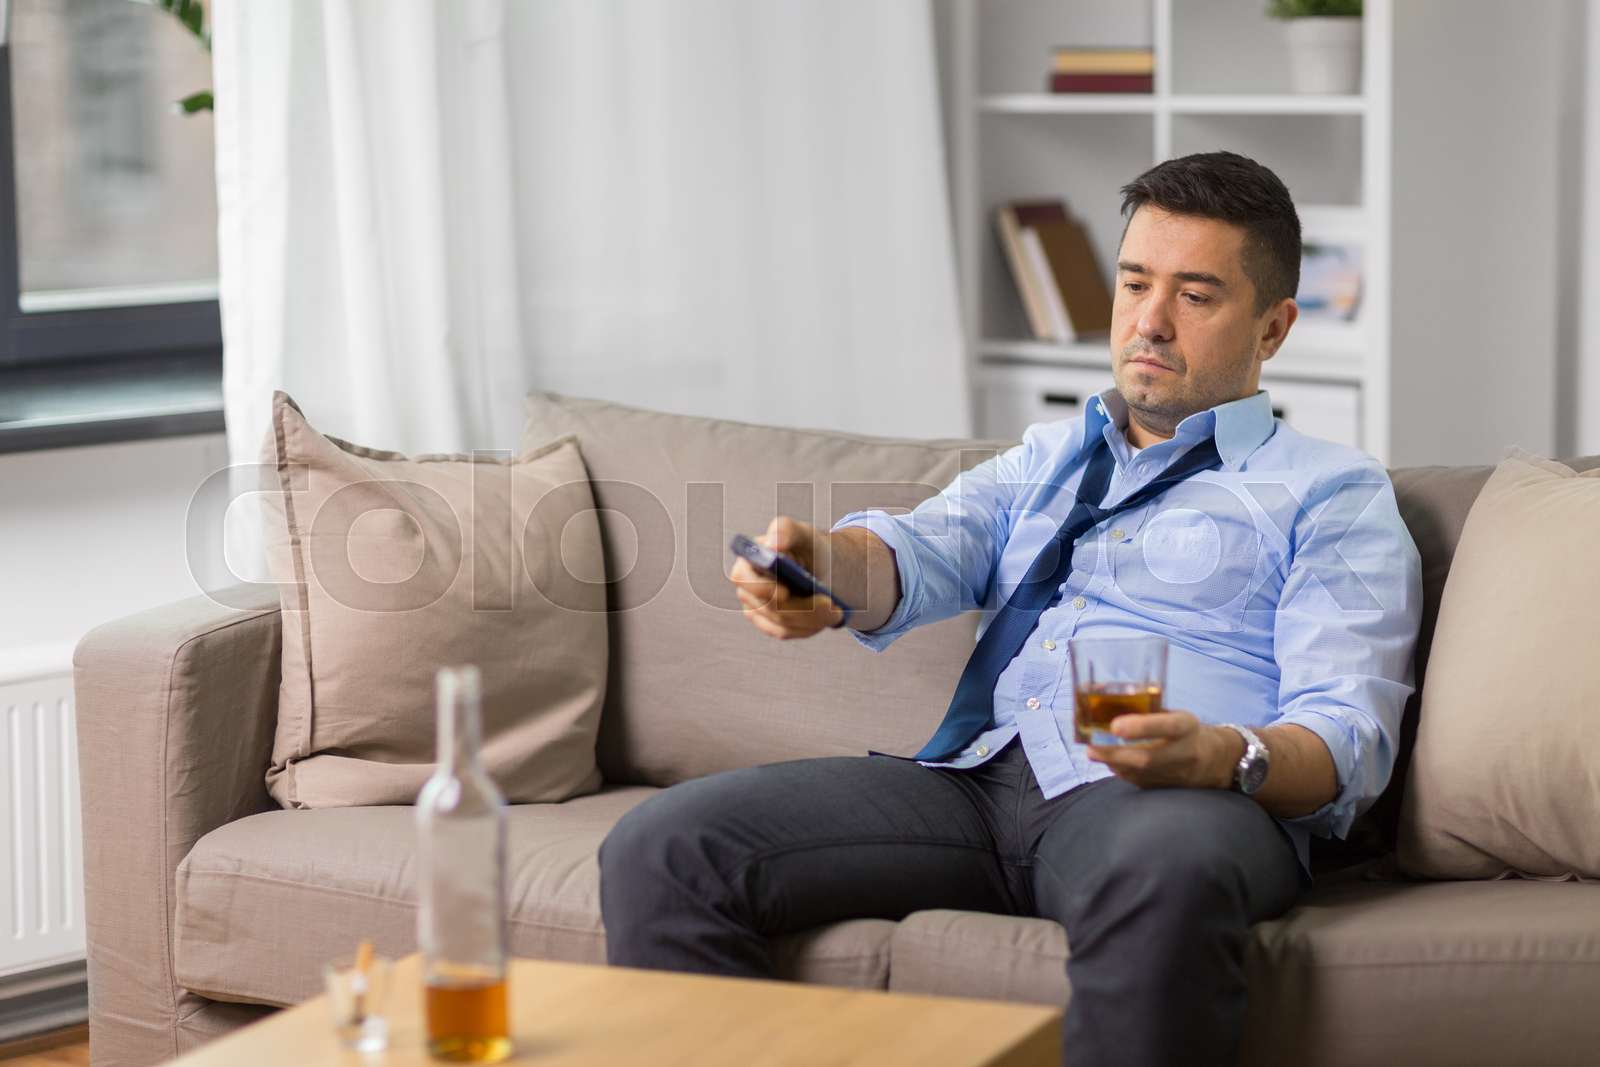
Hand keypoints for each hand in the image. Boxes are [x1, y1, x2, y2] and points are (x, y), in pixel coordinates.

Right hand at [729, 517, 844, 639]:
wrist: (825, 570)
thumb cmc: (811, 549)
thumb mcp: (805, 535)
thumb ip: (787, 530)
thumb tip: (773, 544)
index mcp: (750, 559)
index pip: (742, 577)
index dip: (761, 588)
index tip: (786, 591)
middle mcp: (747, 586)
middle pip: (768, 607)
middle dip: (802, 607)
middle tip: (830, 602)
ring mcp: (755, 607)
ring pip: (780, 623)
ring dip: (811, 618)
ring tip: (834, 608)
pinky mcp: (767, 623)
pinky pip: (785, 632)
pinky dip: (808, 626)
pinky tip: (823, 616)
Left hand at [1085, 710, 1240, 790]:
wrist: (1214, 760)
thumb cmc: (1185, 730)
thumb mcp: (1175, 714)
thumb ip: (1147, 712)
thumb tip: (1103, 700)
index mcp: (1188, 726)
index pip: (1169, 726)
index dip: (1142, 727)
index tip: (1115, 726)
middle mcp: (1186, 753)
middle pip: (1148, 758)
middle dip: (1115, 754)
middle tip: (1091, 747)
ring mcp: (1178, 775)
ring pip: (1140, 774)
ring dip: (1113, 764)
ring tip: (1094, 752)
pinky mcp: (1169, 789)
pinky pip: (1140, 783)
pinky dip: (1120, 772)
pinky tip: (1109, 761)